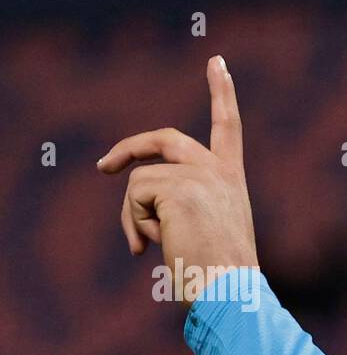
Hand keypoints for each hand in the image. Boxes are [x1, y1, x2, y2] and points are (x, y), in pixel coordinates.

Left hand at [98, 55, 258, 300]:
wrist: (231, 292)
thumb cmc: (221, 276)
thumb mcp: (209, 229)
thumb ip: (184, 203)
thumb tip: (135, 191)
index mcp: (233, 179)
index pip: (228, 126)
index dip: (222, 92)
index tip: (217, 62)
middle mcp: (218, 170)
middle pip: (164, 138)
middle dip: (129, 149)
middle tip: (104, 167)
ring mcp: (198, 175)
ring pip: (140, 180)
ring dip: (134, 216)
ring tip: (154, 246)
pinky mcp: (176, 187)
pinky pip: (134, 195)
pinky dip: (134, 223)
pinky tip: (156, 245)